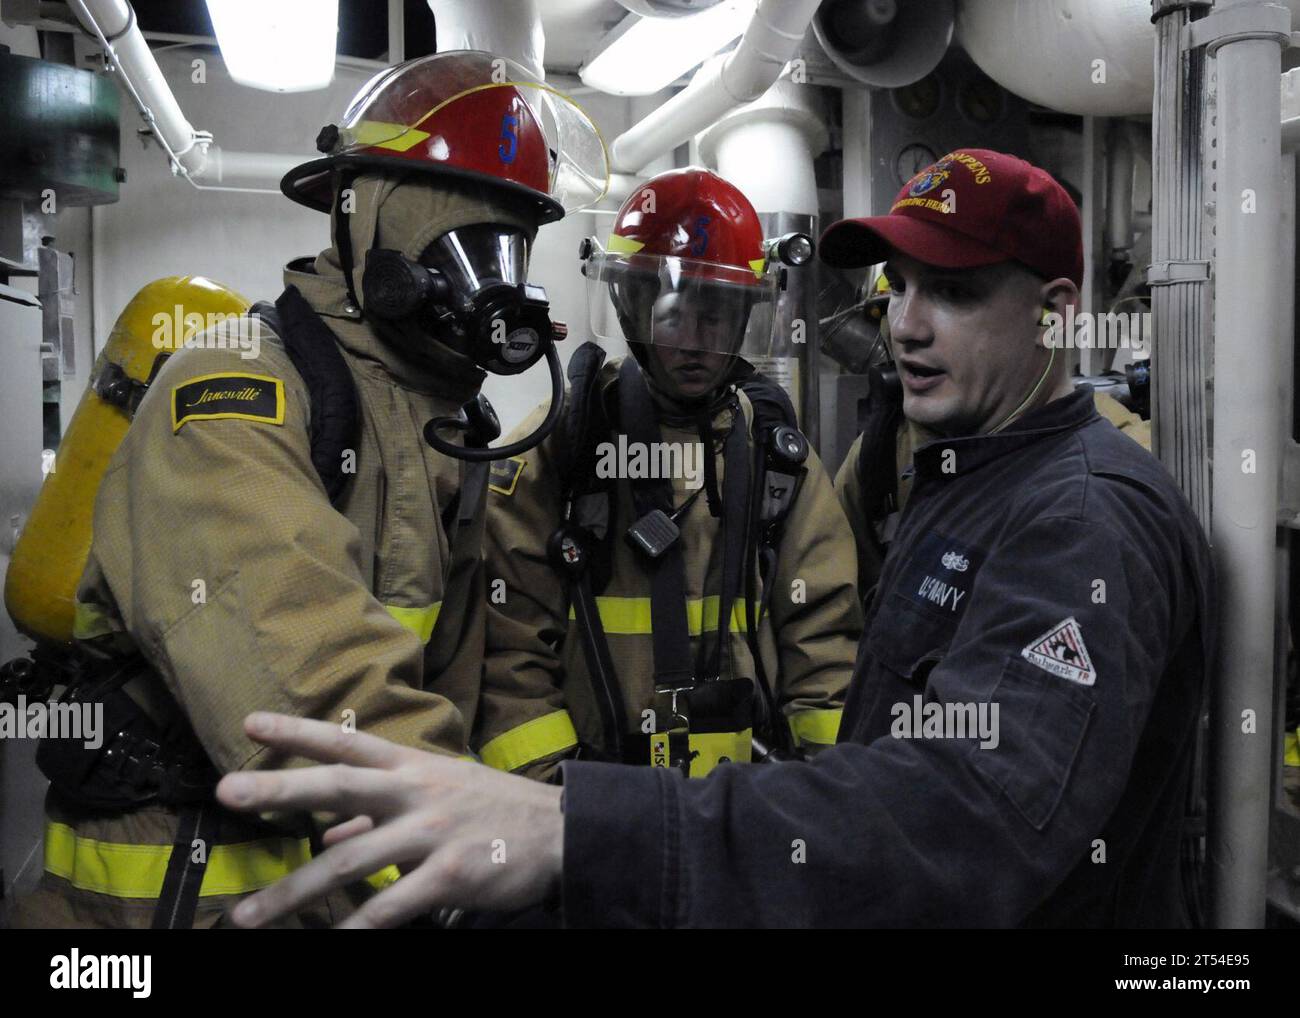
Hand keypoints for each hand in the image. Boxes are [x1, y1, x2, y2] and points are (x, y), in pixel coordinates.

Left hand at [215, 712, 563, 927]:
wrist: (561, 833)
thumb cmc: (495, 811)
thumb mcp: (440, 796)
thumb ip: (380, 815)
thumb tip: (329, 835)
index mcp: (414, 768)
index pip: (348, 742)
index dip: (299, 732)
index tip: (249, 724)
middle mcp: (418, 792)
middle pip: (339, 784)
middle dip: (280, 788)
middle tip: (226, 793)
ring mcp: (433, 832)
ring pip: (351, 861)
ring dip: (294, 891)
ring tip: (247, 916)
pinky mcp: (450, 874)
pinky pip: (391, 907)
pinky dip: (355, 930)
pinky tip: (327, 945)